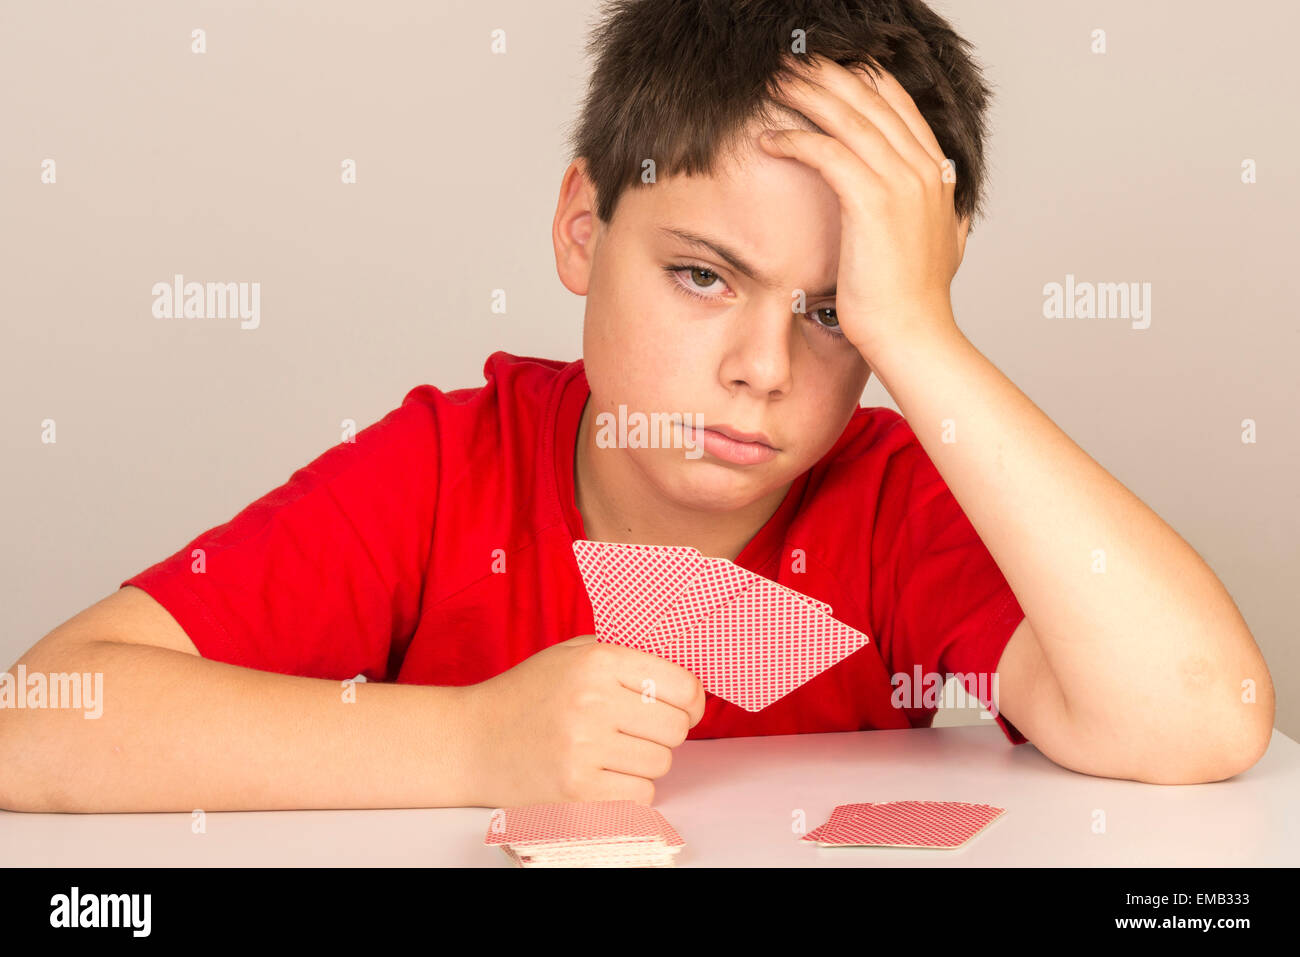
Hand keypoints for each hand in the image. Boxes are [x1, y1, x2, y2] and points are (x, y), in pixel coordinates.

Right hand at [464, 635, 705, 807]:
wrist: (471, 741)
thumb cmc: (529, 695)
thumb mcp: (573, 655)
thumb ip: (626, 658)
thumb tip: (686, 682)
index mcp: (596, 662)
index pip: (680, 685)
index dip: (691, 700)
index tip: (684, 707)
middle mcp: (592, 703)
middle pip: (676, 728)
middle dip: (664, 731)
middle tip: (636, 730)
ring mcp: (583, 750)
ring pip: (661, 764)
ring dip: (645, 762)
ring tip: (611, 751)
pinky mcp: (576, 792)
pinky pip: (640, 797)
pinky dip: (628, 790)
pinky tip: (601, 774)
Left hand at [757, 55, 969, 361]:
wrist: (914, 336)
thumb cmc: (916, 303)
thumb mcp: (945, 247)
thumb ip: (947, 218)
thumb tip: (955, 213)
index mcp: (938, 175)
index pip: (899, 107)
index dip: (864, 82)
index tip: (832, 69)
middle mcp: (924, 170)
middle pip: (872, 101)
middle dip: (830, 76)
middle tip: (794, 63)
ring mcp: (902, 183)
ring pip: (849, 119)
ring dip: (808, 95)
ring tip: (776, 83)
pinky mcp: (873, 202)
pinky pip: (827, 154)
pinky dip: (796, 140)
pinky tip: (770, 138)